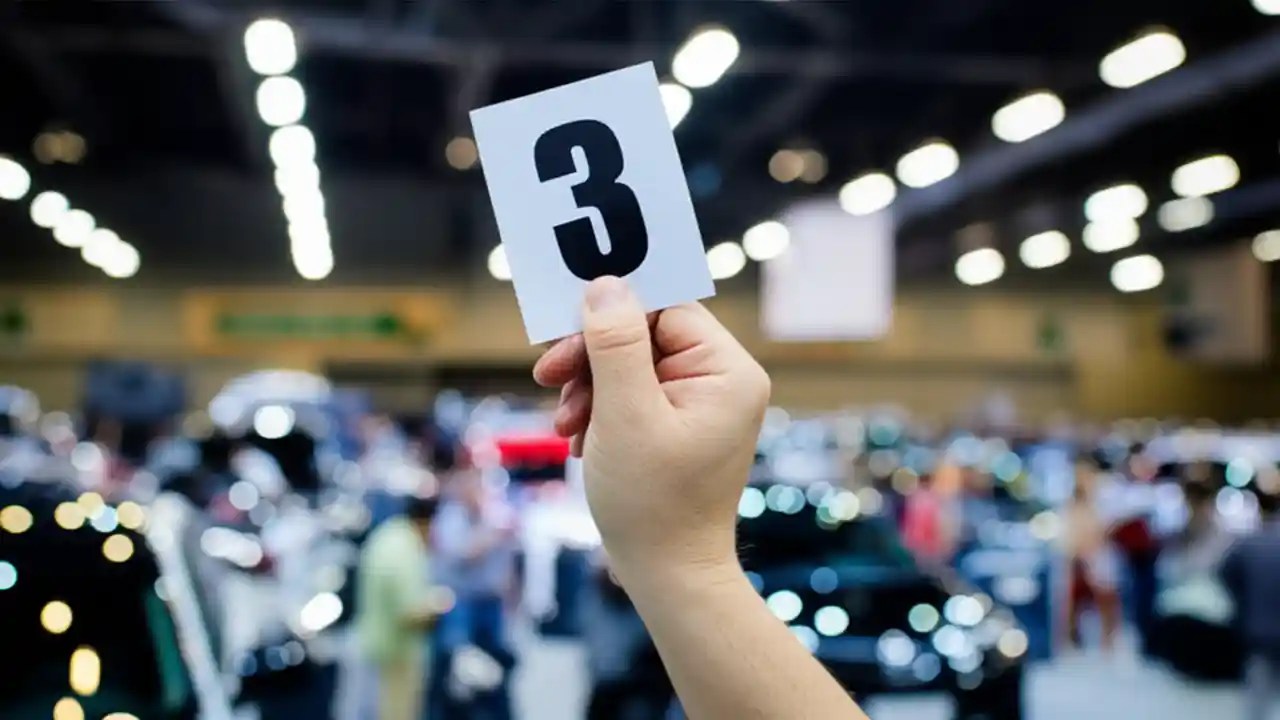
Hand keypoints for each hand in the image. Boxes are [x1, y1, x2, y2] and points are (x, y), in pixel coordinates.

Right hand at [534, 277, 769, 575]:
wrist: (667, 576)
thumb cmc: (653, 503)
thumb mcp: (625, 415)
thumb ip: (615, 344)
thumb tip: (605, 283)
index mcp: (727, 371)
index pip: (664, 308)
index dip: (608, 316)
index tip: (560, 340)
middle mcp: (723, 380)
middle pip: (644, 333)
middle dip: (592, 358)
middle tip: (548, 380)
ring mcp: (703, 404)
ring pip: (631, 363)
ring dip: (590, 387)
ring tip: (567, 426)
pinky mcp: (681, 425)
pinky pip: (633, 394)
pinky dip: (601, 410)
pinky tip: (581, 440)